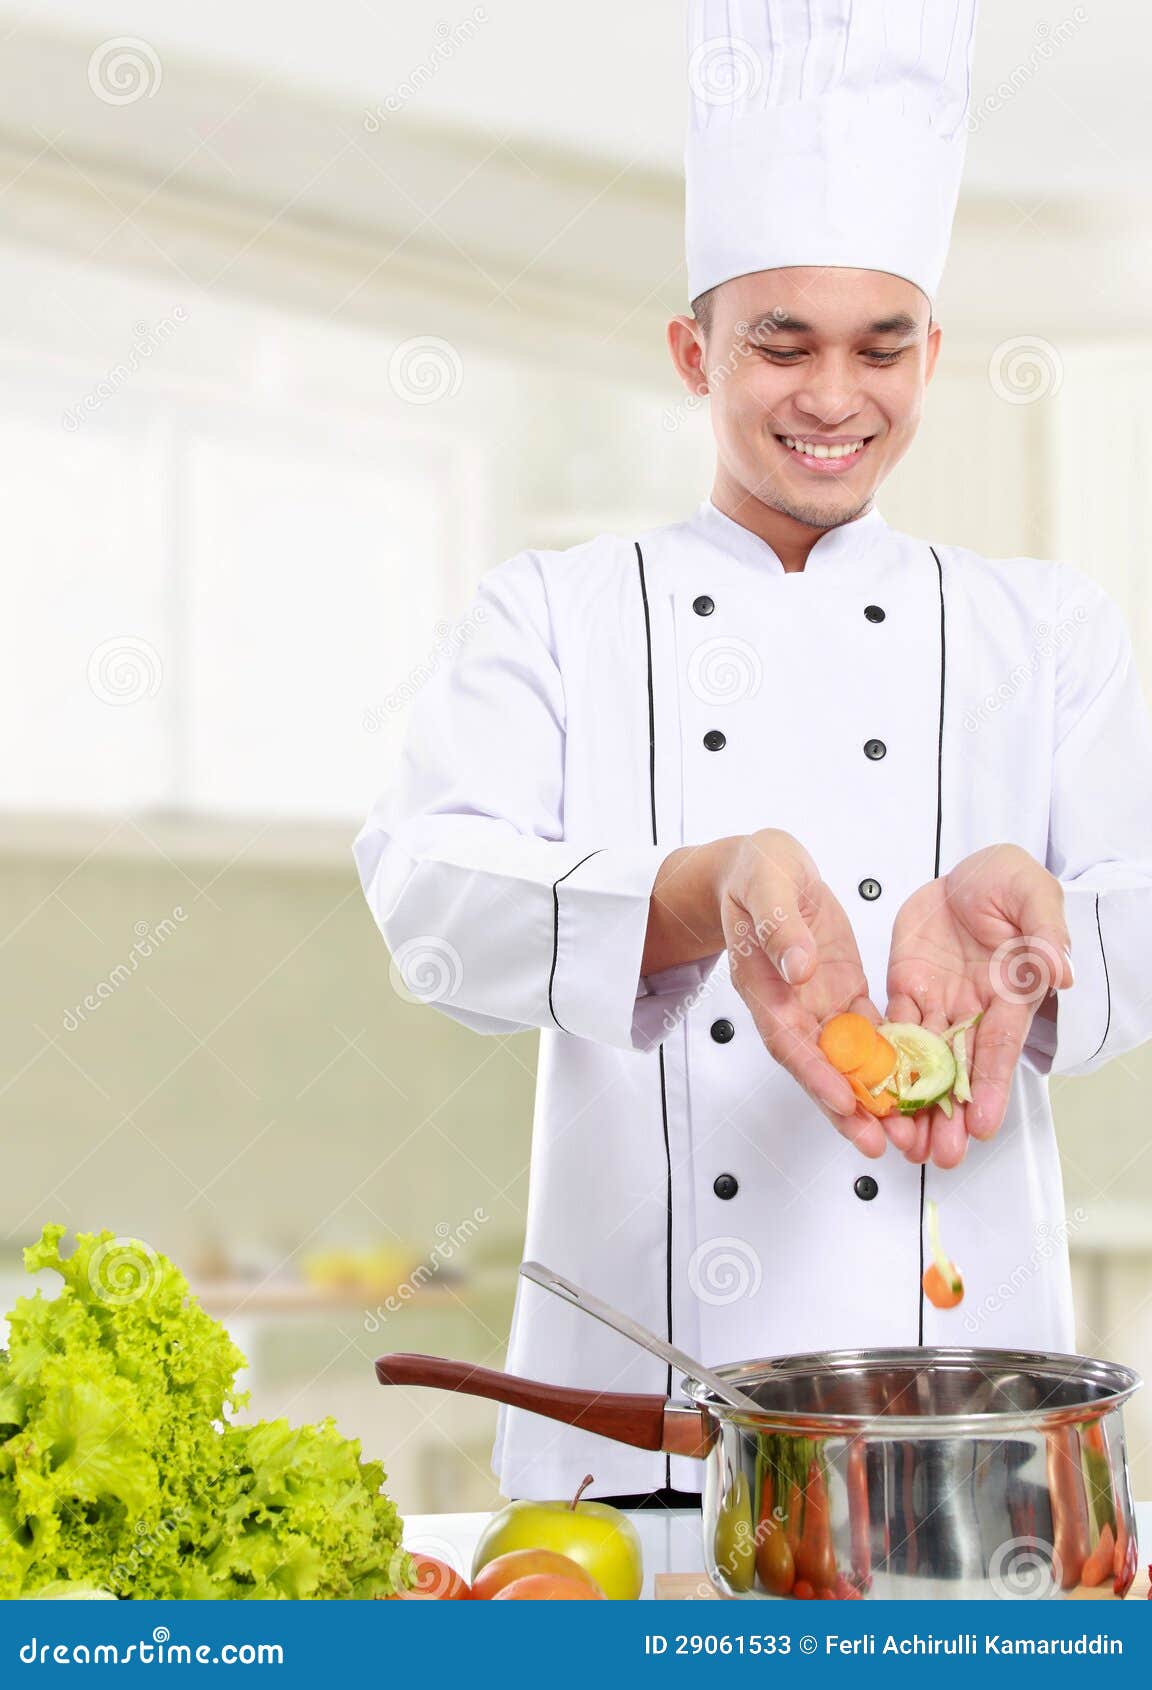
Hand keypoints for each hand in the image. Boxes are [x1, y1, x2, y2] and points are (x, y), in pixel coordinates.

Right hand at [718, 831, 888, 1157]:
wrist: (765, 867)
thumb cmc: (757, 872)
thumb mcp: (765, 885)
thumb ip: (780, 927)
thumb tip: (798, 967)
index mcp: (763, 984)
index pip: (788, 1038)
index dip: (814, 1073)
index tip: (842, 1101)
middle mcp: (790, 1005)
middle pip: (818, 1066)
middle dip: (846, 1108)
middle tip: (878, 1143)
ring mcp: (817, 1004)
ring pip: (845, 1061)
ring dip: (871, 1097)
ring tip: (902, 1133)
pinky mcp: (842, 993)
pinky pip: (868, 1035)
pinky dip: (888, 1063)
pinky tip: (913, 1086)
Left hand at [884, 844, 1073, 1168]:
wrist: (966, 870)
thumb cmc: (1007, 881)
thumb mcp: (1033, 894)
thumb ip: (1046, 933)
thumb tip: (1059, 970)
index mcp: (1010, 989)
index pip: (998, 1045)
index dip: (990, 1086)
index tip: (982, 1124)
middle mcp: (975, 1006)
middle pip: (961, 1068)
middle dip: (950, 1115)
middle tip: (939, 1155)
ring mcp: (940, 1001)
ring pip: (925, 1062)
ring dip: (916, 1105)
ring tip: (905, 1144)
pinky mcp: (908, 989)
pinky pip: (894, 1031)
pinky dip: (885, 1065)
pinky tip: (877, 1098)